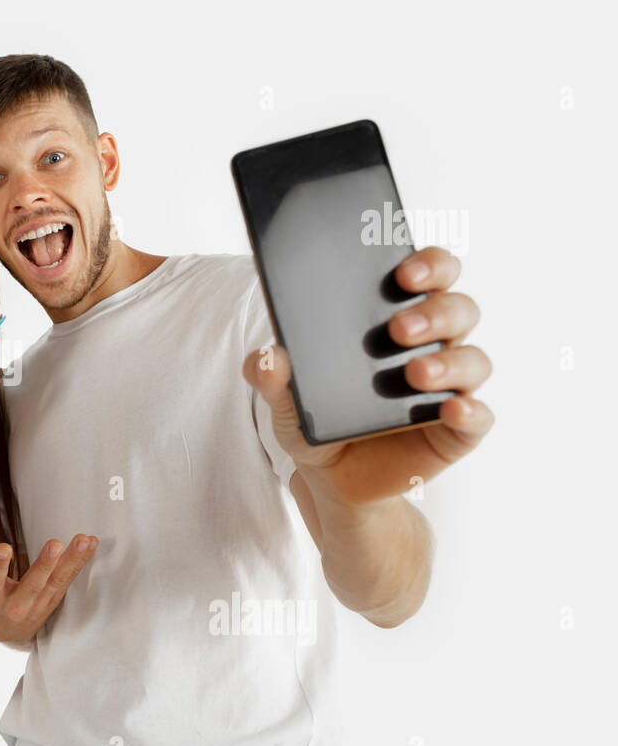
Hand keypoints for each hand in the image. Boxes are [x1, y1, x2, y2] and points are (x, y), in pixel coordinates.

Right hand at [0, 535, 98, 644]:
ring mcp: (40, 604)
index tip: (3, 547)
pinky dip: (81, 562)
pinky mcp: (57, 599)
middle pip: (32, 585)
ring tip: (83, 539)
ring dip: (72, 560)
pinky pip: (70, 579)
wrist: (12, 636)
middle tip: (55, 543)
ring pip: (57, 581)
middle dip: (44, 565)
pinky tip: (91, 542)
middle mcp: (17, 604)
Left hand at [242, 246, 493, 506]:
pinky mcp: (458, 430)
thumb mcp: (285, 401)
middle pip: (458, 309)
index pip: (430, 274)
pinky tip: (453, 409)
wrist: (333, 481)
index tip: (403, 270)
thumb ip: (271, 376)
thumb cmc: (317, 423)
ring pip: (473, 360)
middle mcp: (433, 345)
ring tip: (415, 373)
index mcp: (397, 317)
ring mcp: (450, 387)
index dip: (429, 264)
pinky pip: (478, 416)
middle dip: (434, 312)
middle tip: (399, 327)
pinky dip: (471, 411)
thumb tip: (266, 356)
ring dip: (449, 362)